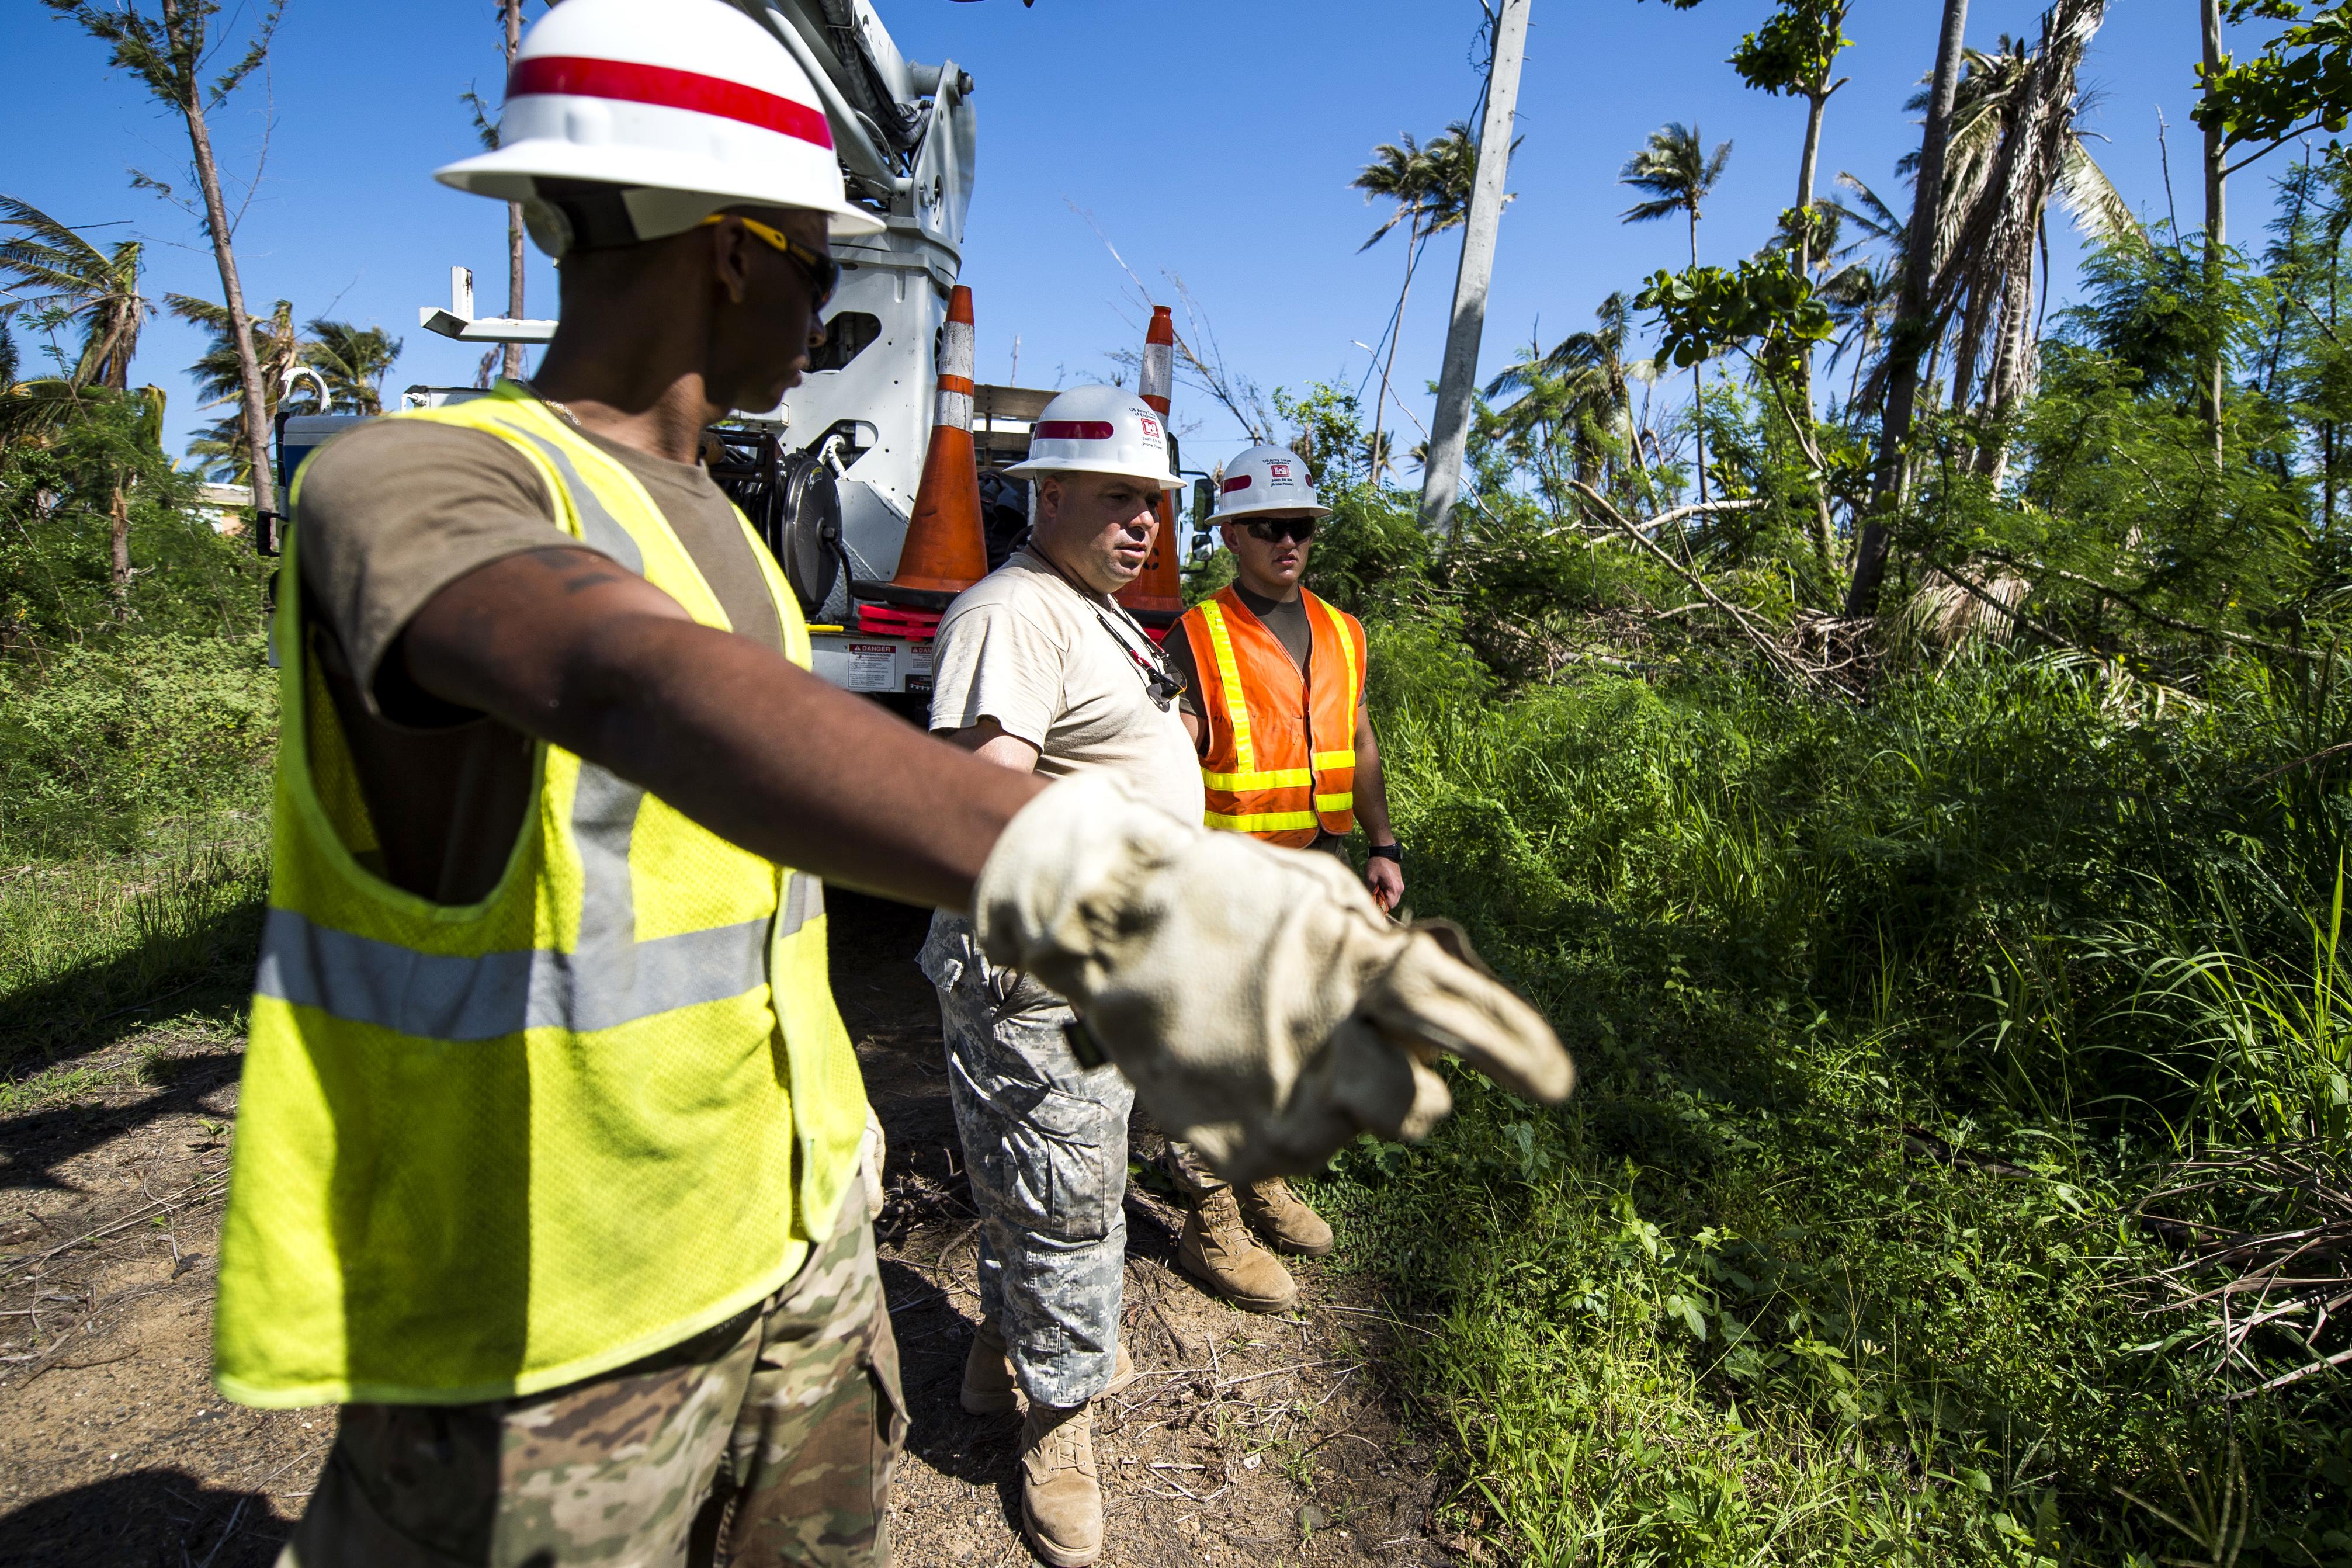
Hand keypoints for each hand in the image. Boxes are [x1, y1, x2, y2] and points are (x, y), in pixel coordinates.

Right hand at [971, 776, 1573, 1182]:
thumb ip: (1388, 957)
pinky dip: (1283, 1117)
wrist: (1108, 921)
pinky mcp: (1242, 1152)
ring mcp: (1284, 1109)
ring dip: (1340, 1098)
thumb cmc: (1228, 896)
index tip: (1560, 1086)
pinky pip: (1297, 1152)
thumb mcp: (1324, 900)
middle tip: (1380, 1059)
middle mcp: (1331, 1048)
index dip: (1518, 1050)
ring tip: (1276, 1043)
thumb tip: (1440, 1015)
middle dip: (1418, 1091)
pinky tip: (1240, 1068)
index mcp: (1358, 970)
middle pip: (1425, 1110)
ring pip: (1360, 1133)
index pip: (1461, 1018)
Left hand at [1365, 853, 1403, 913]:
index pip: (1389, 906)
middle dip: (1382, 902)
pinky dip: (1387, 892)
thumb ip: (1370, 891)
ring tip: (1376, 888)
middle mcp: (1400, 889)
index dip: (1380, 907)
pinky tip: (1380, 885)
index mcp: (1394, 889)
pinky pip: (1393, 892)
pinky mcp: (1399, 882)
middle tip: (1374, 894)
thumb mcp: (1370, 878)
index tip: (1372, 903)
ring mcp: (1400, 885)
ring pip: (1393, 898)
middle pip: (1392, 903)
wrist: (1385, 851)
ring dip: (1384, 897)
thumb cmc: (1377, 864)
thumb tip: (1369, 902)